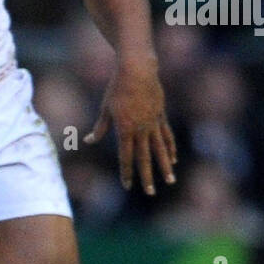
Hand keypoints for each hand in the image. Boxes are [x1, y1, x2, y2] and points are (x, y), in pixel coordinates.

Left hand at [84, 61, 176, 193]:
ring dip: (165, 167)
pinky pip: (167, 136)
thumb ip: (100, 127)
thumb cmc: (117, 88)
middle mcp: (141, 129)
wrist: (138, 70)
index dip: (126, 172)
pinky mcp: (161, 116)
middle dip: (147, 176)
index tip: (127, 186)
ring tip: (170, 181)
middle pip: (144, 157)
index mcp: (125, 129)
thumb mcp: (105, 108)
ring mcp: (153, 123)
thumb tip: (89, 140)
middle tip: (150, 193)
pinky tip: (173, 159)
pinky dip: (170, 148)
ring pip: (160, 149)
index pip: (125, 156)